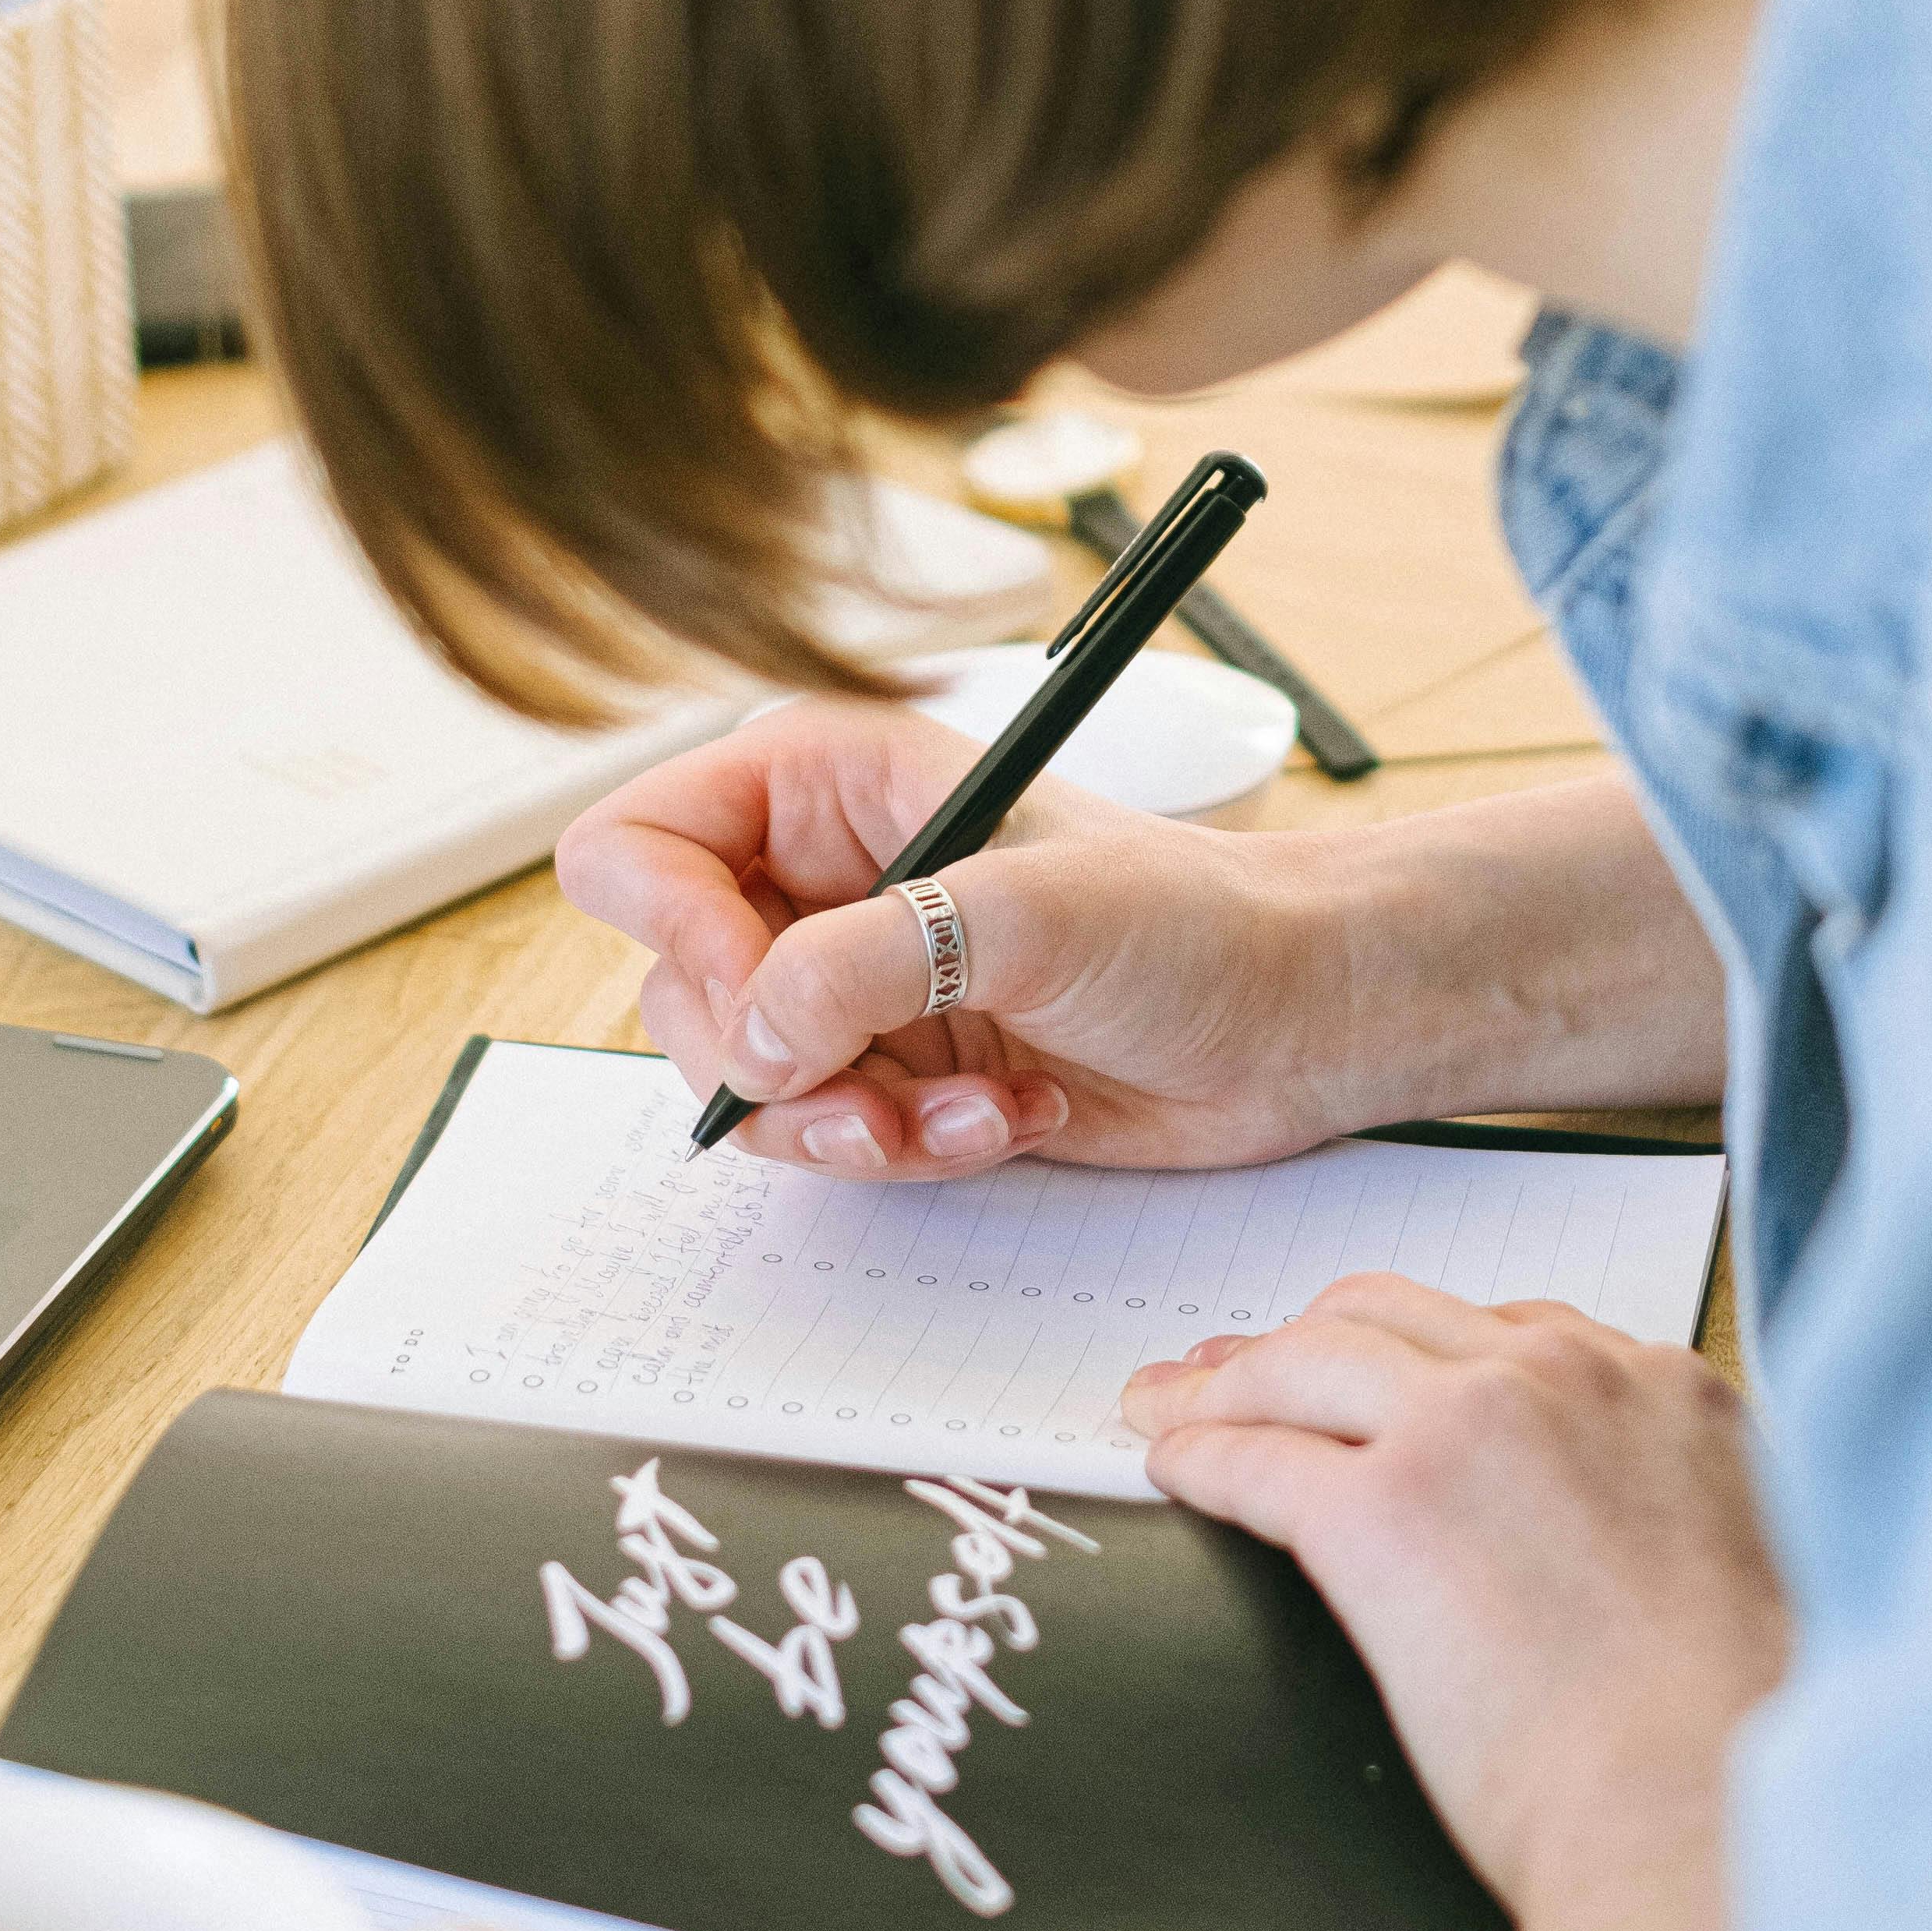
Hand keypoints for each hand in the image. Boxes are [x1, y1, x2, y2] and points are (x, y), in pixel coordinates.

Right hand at [555, 704, 1344, 1177]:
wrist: (1293, 1019)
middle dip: (777, 1064)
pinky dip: (907, 1148)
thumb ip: (861, 964)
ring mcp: (853, 982)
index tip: (764, 999)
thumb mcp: (1026, 913)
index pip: (638, 846)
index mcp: (823, 782)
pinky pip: (830, 1137)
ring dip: (853, 1122)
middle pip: (677, 989)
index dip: (675, 930)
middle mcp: (818, 878)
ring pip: (748, 1084)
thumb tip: (746, 1042)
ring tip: (971, 1108)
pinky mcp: (895, 1069)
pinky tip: (1005, 1118)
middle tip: (876, 1089)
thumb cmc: (1193, 920)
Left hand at [1121, 1276, 1782, 1930]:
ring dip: (1229, 1381)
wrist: (1704, 1807)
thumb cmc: (1732, 1737)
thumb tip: (1599, 1527)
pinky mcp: (1379, 1512)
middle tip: (1240, 1368)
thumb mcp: (1732, 1558)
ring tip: (1174, 1407)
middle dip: (1306, 1340)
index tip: (1374, 1367)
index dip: (1418, 1351)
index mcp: (1662, 1388)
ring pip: (1308, 1361)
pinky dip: (1201, 1455)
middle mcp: (1564, 1379)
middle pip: (1390, 1318)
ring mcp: (1464, 1431)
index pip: (1504, 1331)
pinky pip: (1256, 1458)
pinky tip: (1175, 1470)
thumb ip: (1660, 1502)